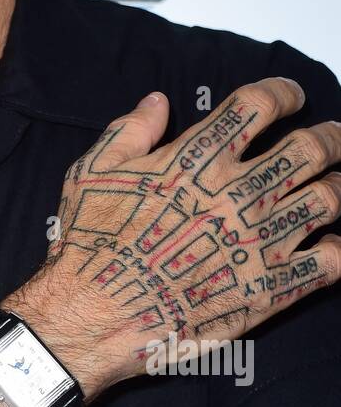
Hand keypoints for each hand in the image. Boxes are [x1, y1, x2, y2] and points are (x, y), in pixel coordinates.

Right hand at [14, 77, 340, 399]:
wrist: (94, 315)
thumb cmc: (89, 244)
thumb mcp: (93, 172)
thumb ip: (130, 130)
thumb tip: (157, 101)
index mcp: (197, 159)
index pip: (259, 105)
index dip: (283, 92)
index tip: (292, 95)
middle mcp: (236, 194)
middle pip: (310, 148)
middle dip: (331, 136)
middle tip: (334, 136)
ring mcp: (258, 242)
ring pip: (327, 199)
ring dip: (339, 186)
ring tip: (336, 184)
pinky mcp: (268, 288)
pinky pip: (329, 263)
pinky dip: (338, 249)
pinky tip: (331, 244)